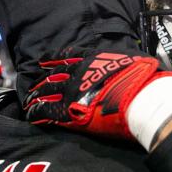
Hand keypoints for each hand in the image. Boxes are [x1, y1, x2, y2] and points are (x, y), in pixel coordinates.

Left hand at [24, 51, 171, 138]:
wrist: (142, 97)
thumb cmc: (142, 77)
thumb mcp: (130, 59)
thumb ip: (119, 61)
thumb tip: (127, 62)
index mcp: (92, 59)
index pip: (66, 56)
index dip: (52, 59)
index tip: (42, 62)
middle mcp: (78, 72)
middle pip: (53, 76)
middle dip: (41, 82)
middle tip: (33, 87)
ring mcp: (72, 91)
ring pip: (46, 92)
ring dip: (36, 97)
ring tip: (29, 102)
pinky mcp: (71, 111)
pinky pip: (47, 111)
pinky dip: (37, 113)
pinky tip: (32, 116)